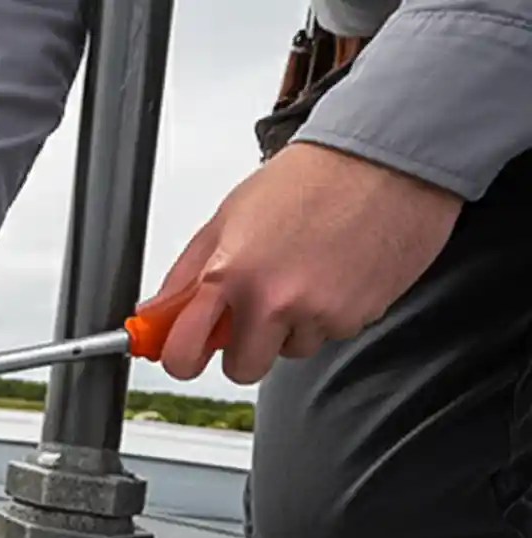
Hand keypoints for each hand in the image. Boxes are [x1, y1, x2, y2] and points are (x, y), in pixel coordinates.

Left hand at [144, 141, 462, 383]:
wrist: (384, 164)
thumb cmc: (308, 180)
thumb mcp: (227, 218)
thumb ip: (187, 274)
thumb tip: (157, 311)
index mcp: (230, 273)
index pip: (183, 352)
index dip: (180, 358)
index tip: (182, 353)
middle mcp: (272, 301)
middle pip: (240, 369)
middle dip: (242, 347)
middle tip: (250, 312)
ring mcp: (316, 314)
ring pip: (288, 352)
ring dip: (289, 327)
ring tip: (302, 275)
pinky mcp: (355, 319)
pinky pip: (327, 336)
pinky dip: (326, 315)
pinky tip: (330, 275)